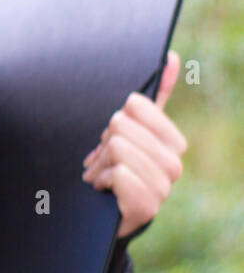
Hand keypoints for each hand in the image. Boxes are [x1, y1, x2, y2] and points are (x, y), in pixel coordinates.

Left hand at [82, 50, 187, 238]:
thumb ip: (153, 98)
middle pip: (120, 126)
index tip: (112, 138)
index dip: (114, 120)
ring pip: (118, 148)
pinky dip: (101, 180)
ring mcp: (163, 187)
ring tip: (100, 177)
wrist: (105, 216)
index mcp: (174, 142)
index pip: (135, 105)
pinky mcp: (147, 207)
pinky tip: (104, 190)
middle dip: (102, 144)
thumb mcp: (132, 132)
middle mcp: (175, 164)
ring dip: (98, 165)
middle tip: (102, 162)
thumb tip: (171, 56)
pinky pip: (119, 174)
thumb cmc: (118, 169)